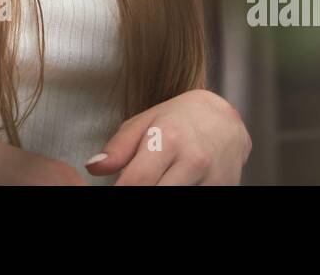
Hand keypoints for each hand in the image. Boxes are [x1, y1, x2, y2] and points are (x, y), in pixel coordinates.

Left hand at [85, 89, 251, 184]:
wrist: (225, 120)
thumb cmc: (179, 119)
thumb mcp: (145, 122)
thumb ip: (118, 147)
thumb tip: (94, 167)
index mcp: (168, 139)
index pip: (137, 181)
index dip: (119, 191)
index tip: (112, 191)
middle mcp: (193, 160)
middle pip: (157, 195)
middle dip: (139, 196)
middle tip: (133, 186)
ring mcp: (213, 178)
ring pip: (177, 200)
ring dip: (160, 196)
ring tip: (155, 181)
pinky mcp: (225, 188)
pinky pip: (195, 200)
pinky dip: (178, 196)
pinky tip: (172, 184)